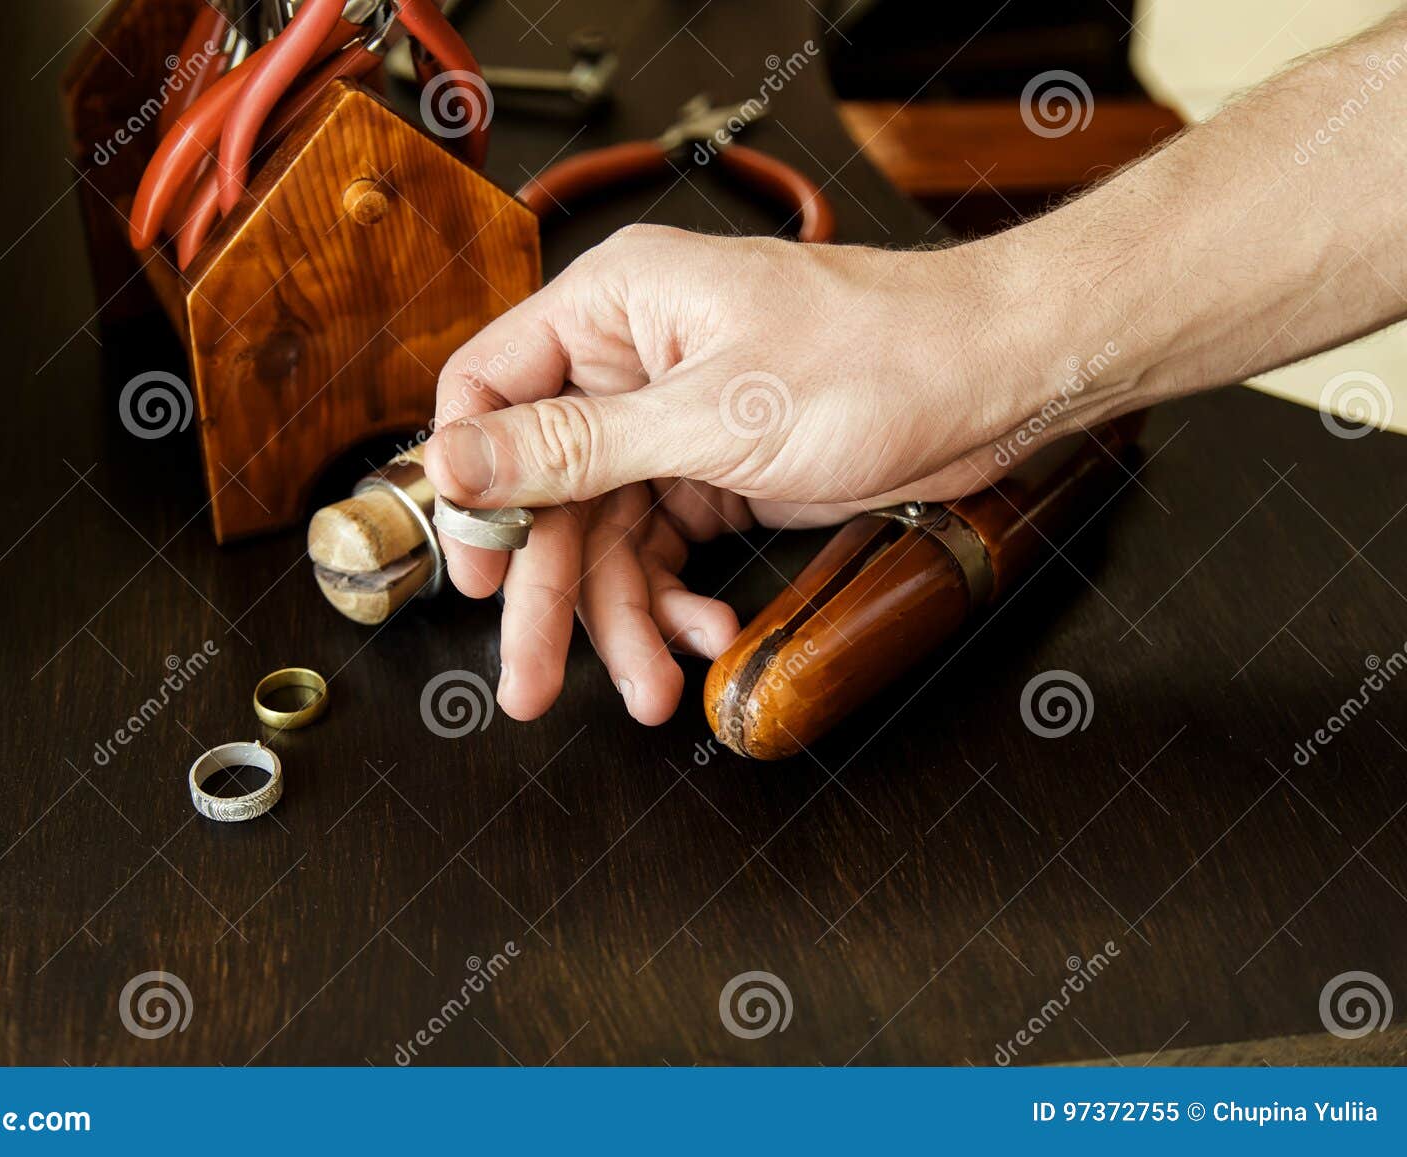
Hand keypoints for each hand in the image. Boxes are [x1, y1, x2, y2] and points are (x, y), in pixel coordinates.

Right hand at [422, 224, 1094, 723]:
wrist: (998, 380)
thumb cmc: (878, 358)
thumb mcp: (711, 415)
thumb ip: (574, 447)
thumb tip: (455, 460)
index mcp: (614, 308)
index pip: (487, 390)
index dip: (469, 485)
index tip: (476, 570)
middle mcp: (631, 361)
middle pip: (549, 490)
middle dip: (549, 593)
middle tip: (529, 681)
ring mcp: (674, 420)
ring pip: (609, 535)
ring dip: (626, 619)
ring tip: (649, 689)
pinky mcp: (716, 469)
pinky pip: (665, 548)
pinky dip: (679, 601)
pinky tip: (706, 634)